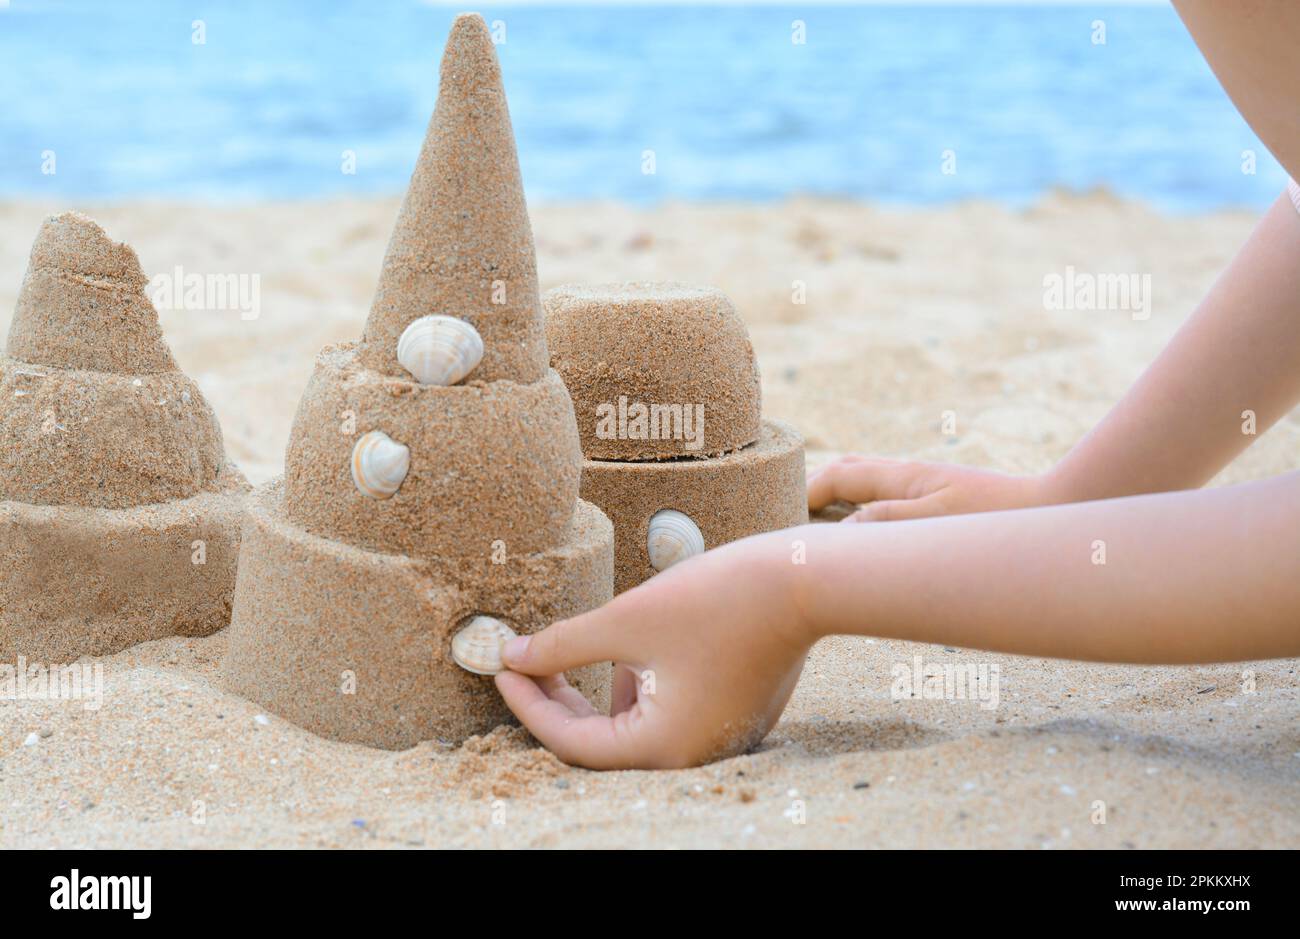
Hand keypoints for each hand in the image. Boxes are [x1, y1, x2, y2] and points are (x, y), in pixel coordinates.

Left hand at [494, 532, 812, 768]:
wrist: (806, 579)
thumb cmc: (718, 599)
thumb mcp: (626, 620)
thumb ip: (564, 645)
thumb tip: (513, 656)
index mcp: (664, 747)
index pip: (572, 742)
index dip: (529, 703)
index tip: (500, 668)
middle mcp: (693, 757)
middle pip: (602, 743)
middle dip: (559, 701)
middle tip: (525, 662)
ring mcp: (718, 737)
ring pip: (635, 728)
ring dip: (598, 694)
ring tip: (570, 649)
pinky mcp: (733, 713)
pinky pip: (669, 713)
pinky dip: (638, 688)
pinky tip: (625, 650)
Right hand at [807, 455, 1055, 521]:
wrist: (1055, 510)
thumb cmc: (998, 522)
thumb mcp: (936, 525)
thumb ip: (885, 522)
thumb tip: (838, 529)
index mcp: (902, 476)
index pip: (838, 477)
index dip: (805, 495)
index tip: (782, 519)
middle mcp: (910, 474)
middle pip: (850, 469)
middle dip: (818, 487)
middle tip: (795, 516)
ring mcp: (927, 483)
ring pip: (870, 480)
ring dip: (843, 495)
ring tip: (825, 523)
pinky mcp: (943, 497)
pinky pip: (891, 495)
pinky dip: (868, 505)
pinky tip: (874, 531)